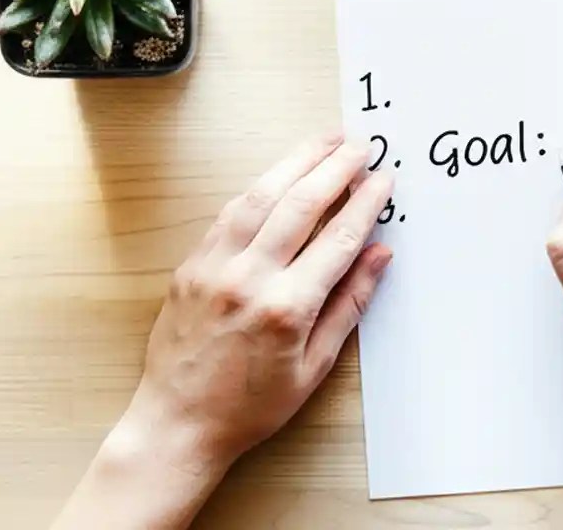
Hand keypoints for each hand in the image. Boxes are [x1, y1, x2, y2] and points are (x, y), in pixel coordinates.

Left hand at [131, 135, 394, 463]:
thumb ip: (349, 305)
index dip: (365, 203)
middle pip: (301, 204)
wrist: (178, 422)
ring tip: (322, 141)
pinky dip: (258, 188)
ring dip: (295, 162)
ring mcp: (214, 267)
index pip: (338, 238)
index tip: (383, 180)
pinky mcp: (191, 265)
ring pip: (260, 196)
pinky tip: (278, 174)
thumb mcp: (314, 366)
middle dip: (335, 168)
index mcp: (286, 308)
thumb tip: (379, 256)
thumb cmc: (250, 406)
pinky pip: (229, 214)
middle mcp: (248, 278)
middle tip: (359, 145)